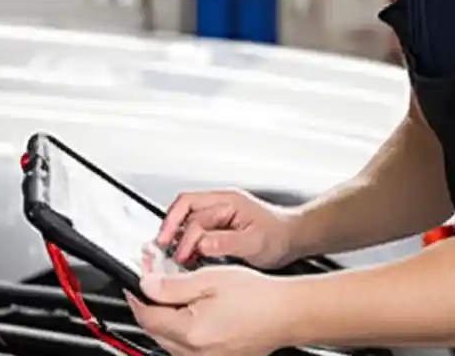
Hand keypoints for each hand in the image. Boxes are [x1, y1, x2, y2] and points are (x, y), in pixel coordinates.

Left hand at [126, 267, 295, 355]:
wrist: (288, 313)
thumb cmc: (258, 295)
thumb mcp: (209, 279)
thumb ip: (171, 285)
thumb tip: (145, 285)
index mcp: (191, 332)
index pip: (147, 317)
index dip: (137, 297)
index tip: (136, 283)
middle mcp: (196, 354)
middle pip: (156, 332)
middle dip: (150, 308)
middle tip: (154, 284)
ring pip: (169, 342)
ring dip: (165, 321)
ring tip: (176, 296)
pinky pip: (187, 349)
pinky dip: (183, 332)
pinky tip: (193, 314)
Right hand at [157, 190, 299, 269]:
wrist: (293, 238)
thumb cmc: (279, 236)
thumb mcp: (254, 242)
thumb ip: (227, 242)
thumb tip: (202, 243)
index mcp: (228, 202)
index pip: (193, 211)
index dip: (182, 232)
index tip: (179, 253)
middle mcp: (221, 203)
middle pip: (184, 207)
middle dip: (170, 226)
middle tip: (161, 246)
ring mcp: (220, 212)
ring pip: (187, 216)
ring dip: (177, 232)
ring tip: (170, 251)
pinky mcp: (220, 224)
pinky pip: (196, 226)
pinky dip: (186, 238)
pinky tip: (186, 253)